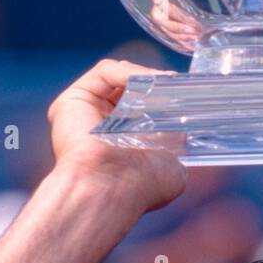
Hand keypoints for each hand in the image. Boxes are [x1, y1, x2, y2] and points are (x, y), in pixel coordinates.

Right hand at [47, 58, 187, 212]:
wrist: (111, 190)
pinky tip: (146, 83)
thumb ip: (178, 146)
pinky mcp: (75, 98)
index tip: (184, 96)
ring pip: (119, 78)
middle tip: (175, 85)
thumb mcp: (173, 166)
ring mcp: (87, 111)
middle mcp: (101, 125)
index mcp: (122, 142)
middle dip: (154, 84)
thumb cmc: (140, 188)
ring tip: (164, 83)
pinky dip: (128, 73)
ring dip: (144, 77)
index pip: (143, 109)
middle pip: (130, 89)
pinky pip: (105, 72)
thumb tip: (186, 129)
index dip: (163, 99)